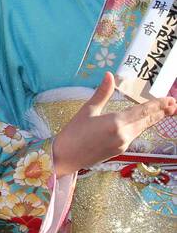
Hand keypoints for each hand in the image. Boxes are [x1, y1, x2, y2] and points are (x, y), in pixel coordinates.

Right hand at [52, 72, 176, 176]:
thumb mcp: (87, 110)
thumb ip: (102, 93)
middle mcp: (124, 134)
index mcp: (115, 123)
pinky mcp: (120, 150)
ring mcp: (123, 144)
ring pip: (142, 128)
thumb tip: (109, 75)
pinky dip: (142, 126)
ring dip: (153, 119)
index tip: (169, 99)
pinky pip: (134, 134)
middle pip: (146, 121)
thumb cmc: (73, 132)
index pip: (142, 111)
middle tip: (174, 104)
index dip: (157, 105)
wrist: (66, 157)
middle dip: (161, 112)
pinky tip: (143, 123)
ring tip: (165, 112)